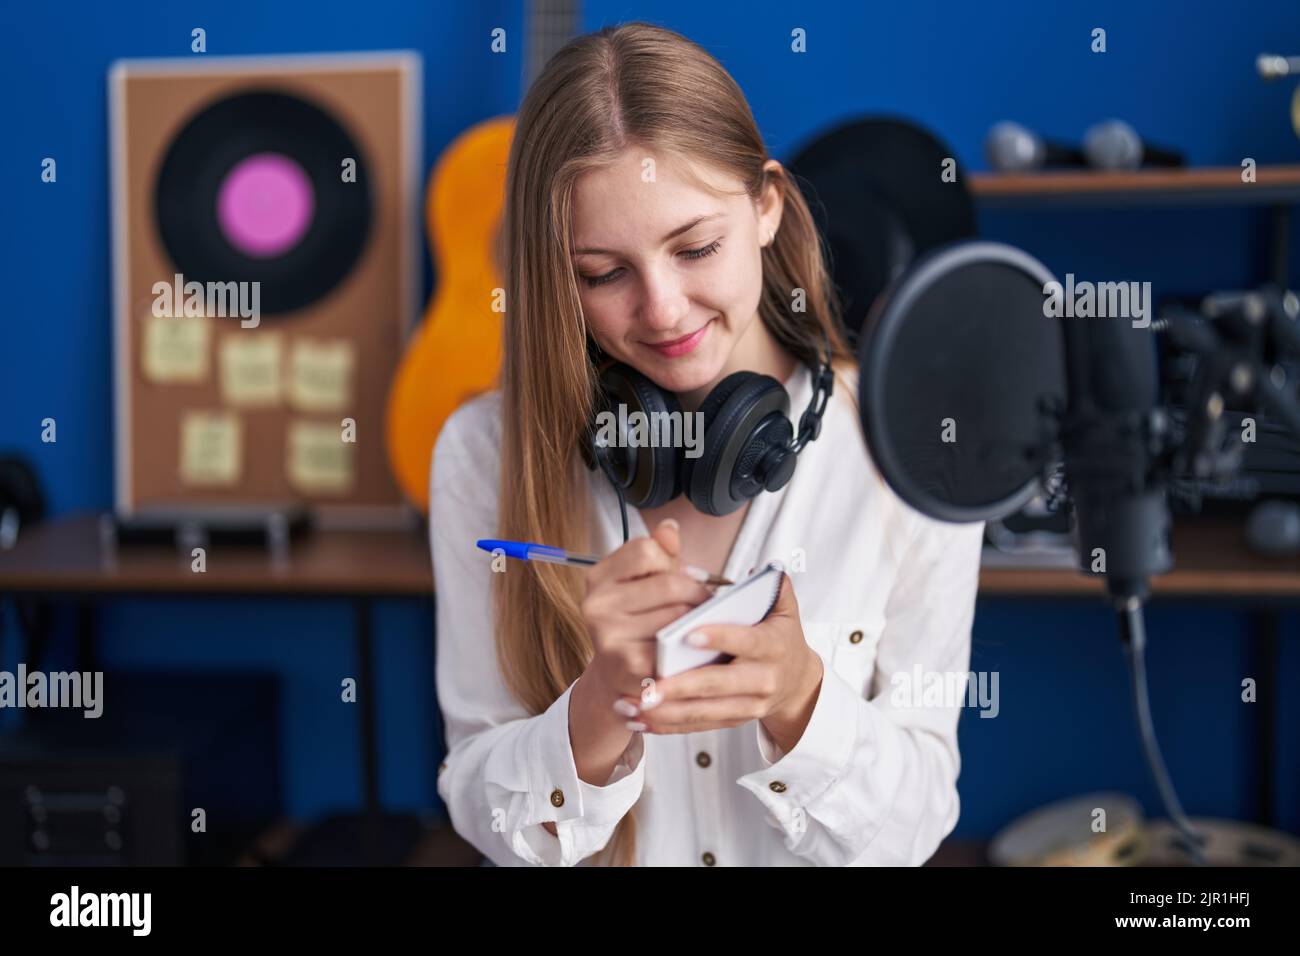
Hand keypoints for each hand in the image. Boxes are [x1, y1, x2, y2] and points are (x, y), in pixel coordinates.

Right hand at [567, 518, 713, 784]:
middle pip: (670, 584)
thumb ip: (660, 554)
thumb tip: (670, 527)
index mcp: (598, 578)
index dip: (674, 563)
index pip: (646, 550)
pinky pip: (676, 647)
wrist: (618, 679)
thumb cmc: (638, 624)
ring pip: (678, 616)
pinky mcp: (628, 666)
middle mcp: (596, 605)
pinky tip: (692, 650)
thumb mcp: (644, 583)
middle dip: (697, 594)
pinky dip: (692, 647)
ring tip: (700, 627)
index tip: (686, 578)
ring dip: (698, 621)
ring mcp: (609, 637)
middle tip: (705, 606)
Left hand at [616, 572, 823, 751]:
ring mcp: (748, 706)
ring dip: (666, 711)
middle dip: (681, 686)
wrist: (797, 684)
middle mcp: (763, 680)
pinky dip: (667, 726)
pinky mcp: (733, 722)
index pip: (746, 641)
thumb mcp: (786, 611)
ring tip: (633, 704)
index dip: (718, 637)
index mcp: (773, 647)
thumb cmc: (781, 639)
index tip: (687, 635)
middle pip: (718, 684)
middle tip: (649, 687)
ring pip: (704, 711)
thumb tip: (760, 570)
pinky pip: (697, 726)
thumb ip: (777, 588)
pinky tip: (639, 720)